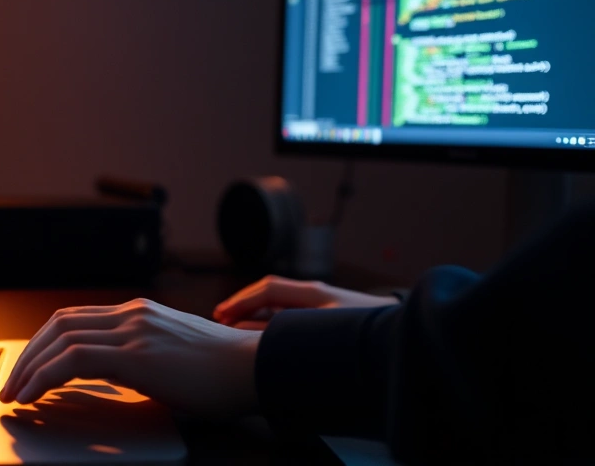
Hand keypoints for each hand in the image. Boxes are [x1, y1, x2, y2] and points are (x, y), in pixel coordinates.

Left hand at [0, 298, 260, 415]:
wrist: (255, 368)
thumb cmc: (222, 373)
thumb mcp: (172, 358)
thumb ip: (140, 358)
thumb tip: (111, 375)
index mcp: (138, 313)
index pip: (75, 319)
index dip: (43, 344)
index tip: (27, 369)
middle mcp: (131, 314)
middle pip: (59, 324)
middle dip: (28, 354)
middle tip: (11, 383)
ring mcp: (133, 329)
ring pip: (60, 338)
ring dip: (29, 367)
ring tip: (15, 394)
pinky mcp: (136, 353)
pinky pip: (74, 360)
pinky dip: (44, 376)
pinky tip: (34, 395)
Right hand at [213, 275, 397, 329]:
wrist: (407, 336)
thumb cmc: (369, 335)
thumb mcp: (325, 332)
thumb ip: (289, 332)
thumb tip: (252, 334)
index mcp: (315, 293)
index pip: (268, 289)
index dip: (241, 301)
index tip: (220, 315)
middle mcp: (317, 296)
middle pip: (270, 297)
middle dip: (243, 308)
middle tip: (220, 324)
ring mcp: (323, 307)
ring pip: (280, 308)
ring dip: (255, 318)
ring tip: (235, 333)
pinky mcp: (328, 320)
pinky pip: (293, 319)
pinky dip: (272, 326)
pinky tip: (263, 340)